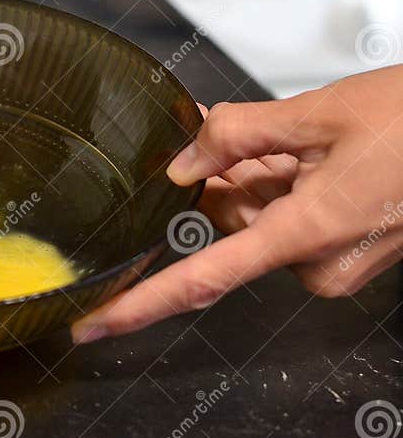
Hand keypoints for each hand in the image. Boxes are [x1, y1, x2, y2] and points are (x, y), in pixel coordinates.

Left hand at [72, 64, 402, 343]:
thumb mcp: (316, 114)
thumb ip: (237, 135)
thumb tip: (182, 161)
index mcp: (308, 233)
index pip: (202, 279)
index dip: (140, 304)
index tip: (93, 323)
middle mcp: (317, 260)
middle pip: (226, 225)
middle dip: (212, 179)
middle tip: (211, 129)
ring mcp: (332, 259)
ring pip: (252, 217)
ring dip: (245, 174)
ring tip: (262, 132)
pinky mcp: (342, 250)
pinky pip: (281, 218)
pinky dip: (269, 183)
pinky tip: (278, 150)